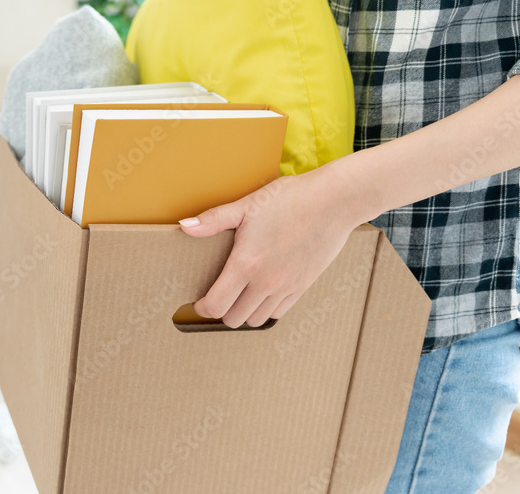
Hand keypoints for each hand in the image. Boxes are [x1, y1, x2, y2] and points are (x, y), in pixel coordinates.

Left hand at [178, 168, 360, 327]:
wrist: (335, 201)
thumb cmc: (289, 199)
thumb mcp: (247, 206)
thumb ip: (213, 220)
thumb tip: (184, 227)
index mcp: (246, 264)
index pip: (216, 305)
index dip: (202, 307)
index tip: (199, 299)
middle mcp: (265, 282)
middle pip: (234, 319)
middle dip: (222, 310)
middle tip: (218, 294)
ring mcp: (286, 287)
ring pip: (256, 319)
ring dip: (244, 311)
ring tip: (239, 294)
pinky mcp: (303, 286)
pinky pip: (279, 312)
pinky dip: (267, 308)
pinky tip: (262, 291)